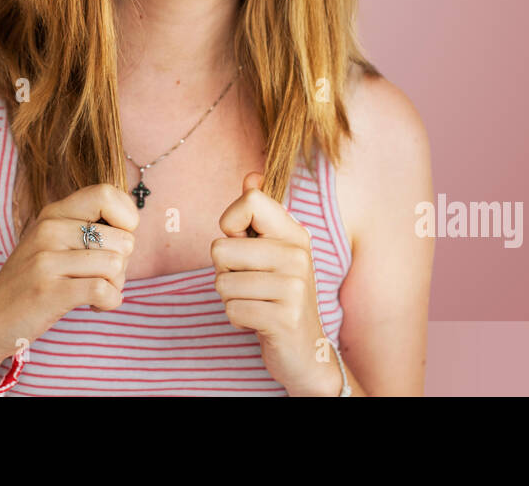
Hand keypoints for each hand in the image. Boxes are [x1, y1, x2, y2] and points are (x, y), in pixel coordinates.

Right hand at [0, 183, 138, 375]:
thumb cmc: (32, 283)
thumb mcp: (52, 243)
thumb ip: (85, 227)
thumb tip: (133, 222)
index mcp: (53, 213)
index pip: (108, 193)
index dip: (127, 219)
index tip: (117, 241)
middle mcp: (49, 229)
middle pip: (123, 238)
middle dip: (122, 265)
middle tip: (99, 277)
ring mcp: (46, 260)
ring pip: (116, 265)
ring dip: (115, 286)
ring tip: (94, 292)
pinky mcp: (48, 292)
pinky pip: (104, 291)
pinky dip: (109, 303)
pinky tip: (94, 306)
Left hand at [211, 172, 343, 395]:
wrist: (307, 352)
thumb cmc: (280, 296)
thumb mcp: (274, 252)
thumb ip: (259, 215)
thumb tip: (252, 175)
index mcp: (295, 234)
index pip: (250, 202)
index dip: (231, 224)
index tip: (244, 245)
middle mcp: (298, 255)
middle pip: (220, 248)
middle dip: (225, 272)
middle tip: (252, 284)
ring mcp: (294, 287)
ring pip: (221, 283)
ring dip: (231, 299)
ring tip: (257, 304)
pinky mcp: (284, 318)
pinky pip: (231, 310)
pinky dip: (237, 321)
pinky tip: (260, 323)